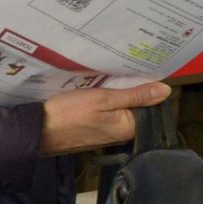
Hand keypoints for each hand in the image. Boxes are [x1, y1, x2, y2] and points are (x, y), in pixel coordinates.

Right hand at [39, 82, 170, 155]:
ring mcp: (106, 135)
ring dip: (119, 95)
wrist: (36, 130)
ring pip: (121, 111)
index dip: (149, 89)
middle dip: (134, 91)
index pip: (151, 107)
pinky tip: (101, 89)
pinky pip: (107, 115)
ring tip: (117, 75)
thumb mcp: (104, 98)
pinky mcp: (93, 133)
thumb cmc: (69, 113)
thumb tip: (165, 91)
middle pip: (136, 109)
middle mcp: (120, 135)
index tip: (147, 71)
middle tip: (131, 68)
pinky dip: (107, 103)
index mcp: (128, 128)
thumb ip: (135, 95)